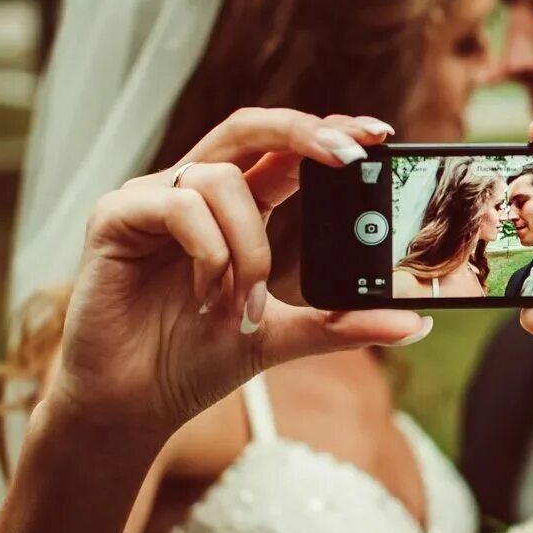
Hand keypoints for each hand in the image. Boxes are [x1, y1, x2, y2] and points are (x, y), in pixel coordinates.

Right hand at [45, 109, 428, 437]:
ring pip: (220, 180)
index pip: (286, 150)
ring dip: (249, 244)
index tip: (379, 135)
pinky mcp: (115, 217)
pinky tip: (204, 296)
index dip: (328, 131)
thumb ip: (342, 323)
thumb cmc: (196, 360)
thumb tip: (417, 323)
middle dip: (304, 131)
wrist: (133, 406)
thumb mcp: (283, 336)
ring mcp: (152, 199)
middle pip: (249, 127)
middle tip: (350, 155)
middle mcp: (194, 191)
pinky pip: (178, 204)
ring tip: (244, 301)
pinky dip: (208, 250)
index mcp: (236, 206)